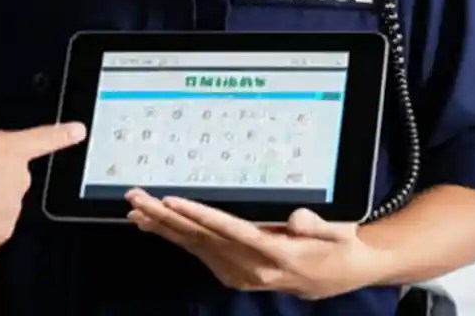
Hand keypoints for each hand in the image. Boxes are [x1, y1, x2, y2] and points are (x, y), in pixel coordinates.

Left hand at [125, 190, 384, 300]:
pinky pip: (198, 252)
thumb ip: (318, 226)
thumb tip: (298, 218)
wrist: (340, 276)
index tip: (172, 200)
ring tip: (134, 209)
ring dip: (162, 227)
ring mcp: (240, 273)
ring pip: (194, 246)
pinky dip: (173, 237)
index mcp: (276, 254)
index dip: (199, 215)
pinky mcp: (233, 273)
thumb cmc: (339, 246)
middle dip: (165, 217)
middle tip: (136, 197)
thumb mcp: (339, 233)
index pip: (229, 230)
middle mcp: (252, 267)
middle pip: (202, 238)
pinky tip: (153, 225)